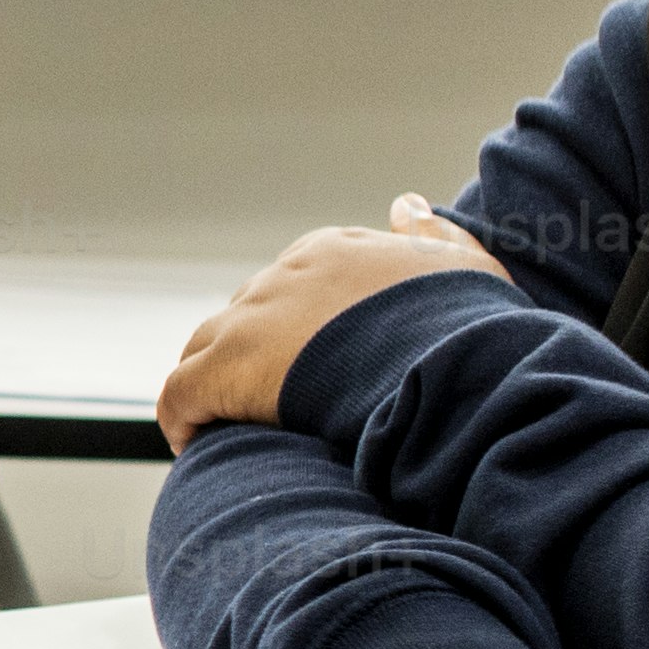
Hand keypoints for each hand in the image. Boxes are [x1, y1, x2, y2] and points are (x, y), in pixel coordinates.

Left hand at [158, 208, 502, 448]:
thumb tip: (405, 202)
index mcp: (333, 252)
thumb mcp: (464, 266)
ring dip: (211, 387)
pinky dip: (181, 419)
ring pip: (203, 350)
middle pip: (246, 317)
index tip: (309, 368)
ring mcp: (250, 320)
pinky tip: (193, 446)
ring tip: (227, 428)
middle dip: (252, 357)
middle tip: (270, 406)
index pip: (290, 285)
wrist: (451, 364)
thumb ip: (431, 234)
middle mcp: (283, 277)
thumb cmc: (469, 323)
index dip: (294, 331)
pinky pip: (179, 393)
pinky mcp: (228, 367)